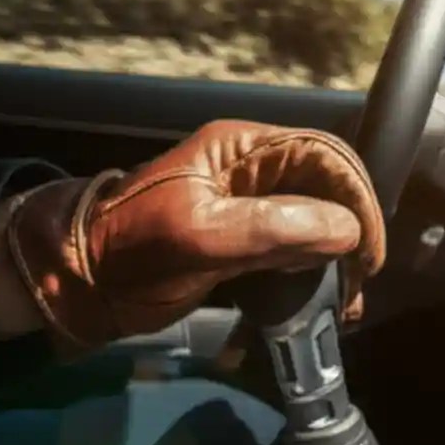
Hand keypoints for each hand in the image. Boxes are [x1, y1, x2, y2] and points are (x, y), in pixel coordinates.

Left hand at [0, 120, 384, 356]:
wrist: (78, 283)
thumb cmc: (130, 252)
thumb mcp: (199, 237)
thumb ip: (273, 227)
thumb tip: (345, 230)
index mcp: (240, 149)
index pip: (322, 156)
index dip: (355, 198)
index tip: (365, 250)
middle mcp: (252, 167)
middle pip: (327, 183)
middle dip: (353, 226)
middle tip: (361, 276)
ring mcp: (249, 202)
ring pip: (318, 214)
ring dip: (340, 250)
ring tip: (348, 295)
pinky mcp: (245, 237)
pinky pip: (296, 242)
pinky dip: (317, 267)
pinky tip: (327, 296)